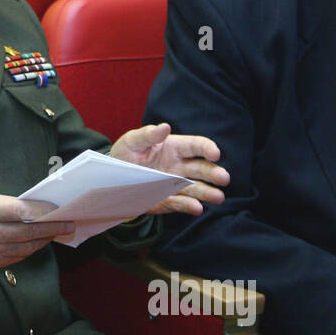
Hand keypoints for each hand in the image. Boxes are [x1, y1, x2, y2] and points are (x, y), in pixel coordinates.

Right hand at [0, 192, 72, 273]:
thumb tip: (31, 208)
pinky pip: (19, 256)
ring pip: (28, 246)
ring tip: (58, 231)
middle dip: (53, 227)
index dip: (43, 211)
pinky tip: (39, 241)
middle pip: (30, 231)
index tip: (57, 208)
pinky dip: (32, 248)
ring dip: (45, 239)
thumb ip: (4, 203)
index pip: (22, 211)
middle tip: (69, 223)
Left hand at [110, 122, 228, 215]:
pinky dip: (188, 206)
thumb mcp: (132, 142)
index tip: (215, 154)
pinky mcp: (167, 200)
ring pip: (196, 188)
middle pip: (201, 169)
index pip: (196, 146)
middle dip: (214, 173)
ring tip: (218, 197)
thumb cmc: (124, 154)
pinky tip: (197, 207)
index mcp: (174, 148)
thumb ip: (147, 135)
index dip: (208, 148)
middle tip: (224, 178)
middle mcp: (179, 166)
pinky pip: (180, 203)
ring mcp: (174, 184)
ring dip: (208, 192)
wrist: (111, 178)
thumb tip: (165, 127)